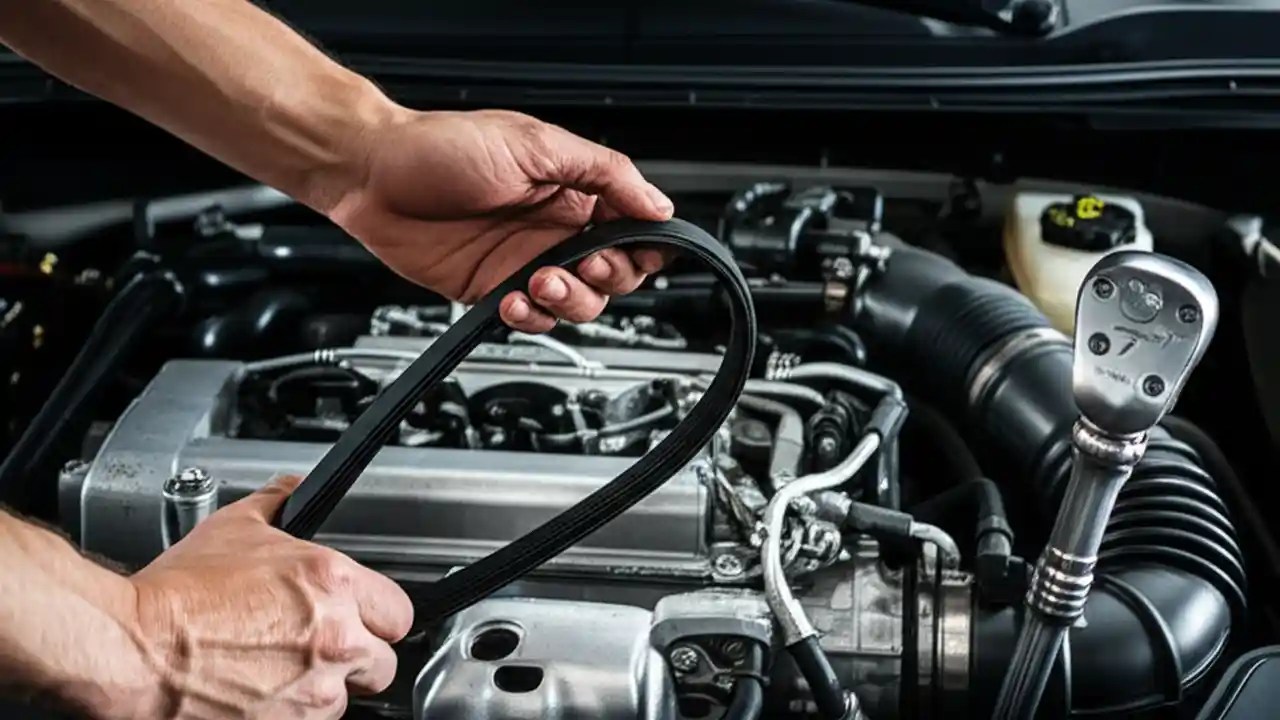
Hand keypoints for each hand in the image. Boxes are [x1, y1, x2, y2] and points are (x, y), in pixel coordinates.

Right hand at [127, 476, 412, 718]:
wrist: (134, 650)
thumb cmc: (177, 596)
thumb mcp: (233, 528)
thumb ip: (277, 505)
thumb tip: (291, 489)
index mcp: (333, 585)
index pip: (400, 612)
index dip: (380, 616)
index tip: (365, 618)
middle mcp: (336, 639)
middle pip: (383, 663)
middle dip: (358, 656)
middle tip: (322, 646)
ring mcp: (314, 691)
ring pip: (345, 699)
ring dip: (321, 687)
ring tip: (279, 668)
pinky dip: (292, 712)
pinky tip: (261, 691)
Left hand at [324, 108, 674, 332]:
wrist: (372, 174)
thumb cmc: (440, 146)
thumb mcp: (535, 144)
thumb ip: (604, 174)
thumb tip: (657, 203)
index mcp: (573, 190)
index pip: (633, 227)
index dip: (644, 245)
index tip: (638, 251)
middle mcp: (554, 228)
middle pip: (615, 273)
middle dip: (609, 277)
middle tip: (585, 265)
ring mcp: (524, 262)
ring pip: (577, 303)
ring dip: (570, 300)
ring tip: (541, 281)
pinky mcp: (492, 290)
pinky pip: (530, 318)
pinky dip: (530, 318)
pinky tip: (512, 299)